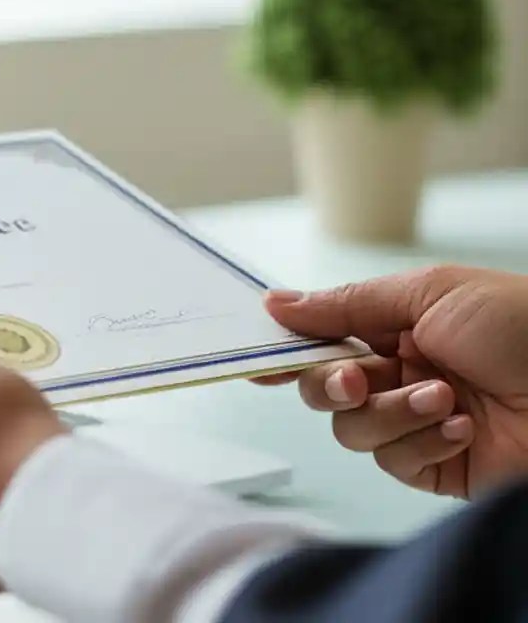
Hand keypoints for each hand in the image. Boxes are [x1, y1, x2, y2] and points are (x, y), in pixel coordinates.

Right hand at [256, 266, 527, 498]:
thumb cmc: (524, 325)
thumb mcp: (430, 294)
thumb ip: (347, 303)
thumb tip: (276, 302)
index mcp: (398, 327)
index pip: (324, 340)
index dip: (288, 351)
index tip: (259, 361)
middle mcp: (400, 373)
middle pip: (324, 389)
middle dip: (331, 385)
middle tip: (360, 380)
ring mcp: (415, 421)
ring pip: (351, 429)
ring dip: (391, 413)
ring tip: (443, 398)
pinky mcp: (435, 467)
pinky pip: (392, 461)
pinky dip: (421, 441)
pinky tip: (461, 425)